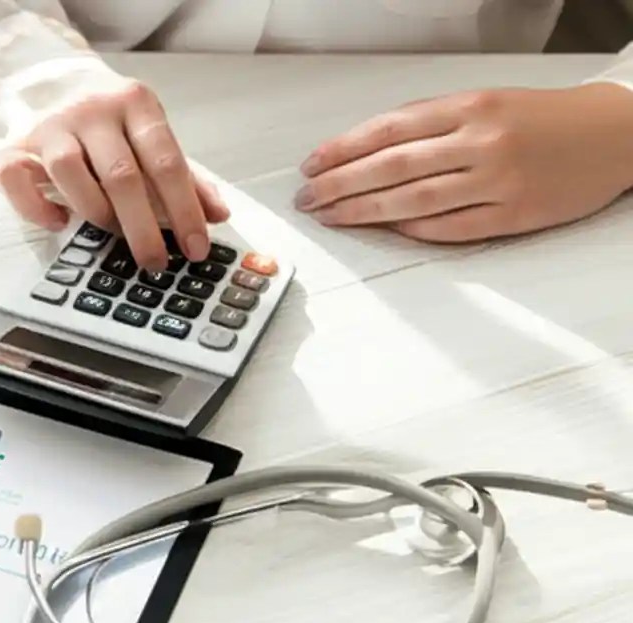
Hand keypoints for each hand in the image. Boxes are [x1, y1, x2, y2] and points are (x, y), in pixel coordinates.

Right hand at [0, 75, 228, 269]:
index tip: (196, 247)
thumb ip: (186, 176)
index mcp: (135, 103)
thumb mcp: (153, 137)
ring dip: (95, 213)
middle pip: (122, 174)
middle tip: (156, 262)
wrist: (59, 82)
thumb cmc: (113, 121)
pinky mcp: (18, 143)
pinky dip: (36, 207)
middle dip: (143, 228)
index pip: (167, 161)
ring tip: (112, 232)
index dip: (185, 209)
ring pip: (69, 172)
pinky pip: (16, 178)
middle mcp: (93, 111)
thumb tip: (218, 214)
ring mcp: (53, 126)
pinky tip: (58, 221)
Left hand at [296, 83, 632, 242]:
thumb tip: (365, 149)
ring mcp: (498, 181)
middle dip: (340, 185)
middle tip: (308, 199)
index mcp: (468, 107)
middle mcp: (480, 142)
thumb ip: (430, 123)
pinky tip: (387, 231)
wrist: (613, 134)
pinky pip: (452, 227)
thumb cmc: (539, 119)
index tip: (311, 166)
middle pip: (391, 167)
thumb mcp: (484, 102)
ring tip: (332, 217)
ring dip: (365, 212)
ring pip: (415, 200)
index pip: (387, 130)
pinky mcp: (516, 214)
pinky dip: (414, 230)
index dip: (342, 150)